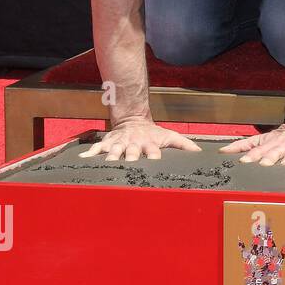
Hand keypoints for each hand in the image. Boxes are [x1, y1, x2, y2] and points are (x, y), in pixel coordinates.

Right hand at [79, 119, 201, 161]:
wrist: (134, 120)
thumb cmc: (154, 133)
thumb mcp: (170, 136)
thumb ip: (185, 145)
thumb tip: (200, 153)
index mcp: (150, 144)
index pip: (154, 152)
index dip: (154, 156)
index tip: (155, 163)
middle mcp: (135, 144)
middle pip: (133, 152)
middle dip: (131, 159)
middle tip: (128, 165)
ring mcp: (120, 143)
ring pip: (115, 151)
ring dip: (112, 157)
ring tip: (107, 164)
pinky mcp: (108, 142)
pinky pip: (97, 148)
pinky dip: (90, 153)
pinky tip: (83, 158)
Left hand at [220, 125, 284, 166]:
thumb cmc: (279, 136)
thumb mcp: (259, 139)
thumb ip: (241, 145)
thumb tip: (221, 151)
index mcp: (269, 145)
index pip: (258, 151)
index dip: (250, 156)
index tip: (243, 162)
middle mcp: (282, 146)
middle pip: (274, 153)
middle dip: (269, 159)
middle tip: (264, 166)